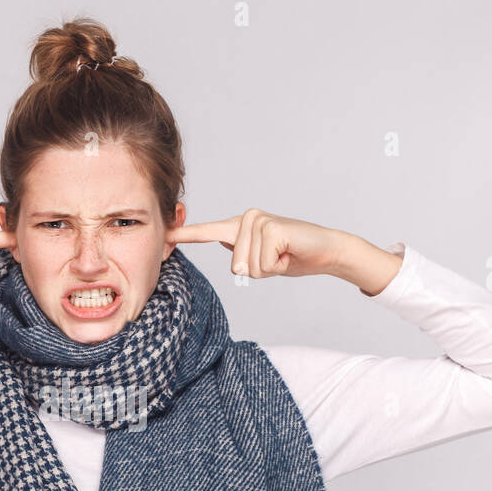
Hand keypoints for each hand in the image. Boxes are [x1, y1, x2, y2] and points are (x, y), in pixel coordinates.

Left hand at [165, 208, 338, 278]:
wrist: (326, 250)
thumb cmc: (293, 255)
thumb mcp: (261, 259)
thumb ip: (242, 254)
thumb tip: (227, 248)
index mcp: (239, 226)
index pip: (207, 232)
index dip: (185, 236)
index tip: (164, 235)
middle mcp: (246, 219)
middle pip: (236, 266)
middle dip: (258, 271)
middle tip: (277, 258)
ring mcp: (258, 221)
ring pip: (249, 267)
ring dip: (270, 269)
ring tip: (284, 254)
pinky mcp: (272, 228)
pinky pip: (263, 264)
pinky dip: (279, 266)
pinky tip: (289, 252)